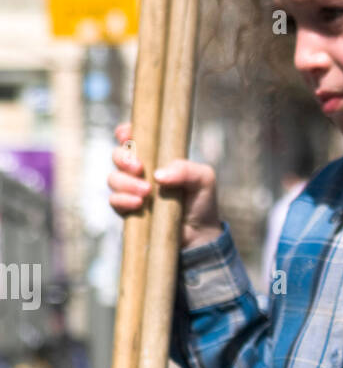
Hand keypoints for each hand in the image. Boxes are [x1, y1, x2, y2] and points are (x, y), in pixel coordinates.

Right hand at [108, 121, 223, 249]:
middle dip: (123, 158)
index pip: (132, 136)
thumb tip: (158, 176)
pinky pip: (114, 201)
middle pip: (117, 155)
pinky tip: (139, 203)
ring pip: (114, 178)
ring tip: (147, 192)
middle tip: (139, 167)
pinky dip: (123, 200)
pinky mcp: (128, 210)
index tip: (128, 135)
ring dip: (126, 182)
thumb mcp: (203, 179)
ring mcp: (132, 190)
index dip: (125, 132)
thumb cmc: (201, 201)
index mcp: (156, 155)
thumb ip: (185, 170)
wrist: (199, 234)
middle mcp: (140, 171)